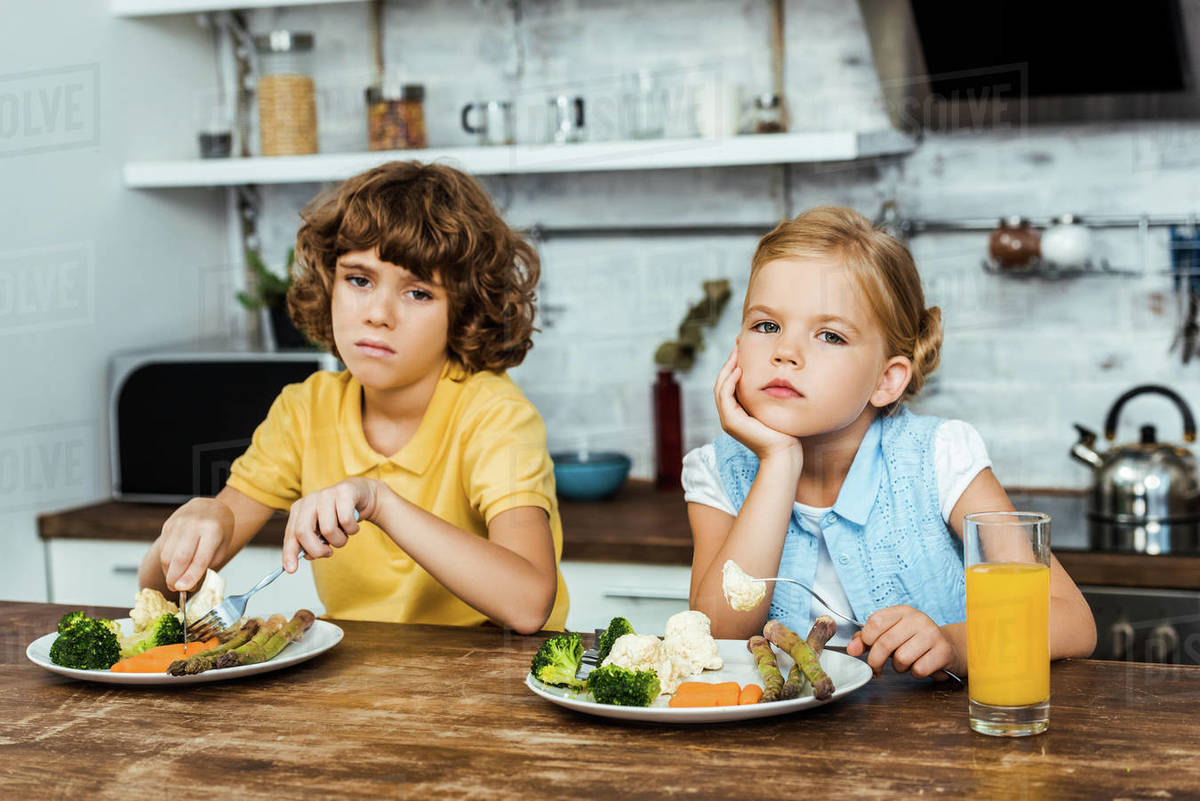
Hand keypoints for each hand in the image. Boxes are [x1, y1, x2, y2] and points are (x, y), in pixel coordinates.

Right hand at [157, 497, 234, 591]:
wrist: (211, 506)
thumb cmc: (220, 528)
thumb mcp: (222, 546)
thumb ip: (206, 563)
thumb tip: (187, 583)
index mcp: (212, 530)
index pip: (199, 558)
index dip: (190, 576)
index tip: (183, 589)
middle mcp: (194, 525)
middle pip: (179, 558)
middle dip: (174, 578)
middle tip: (176, 589)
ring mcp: (178, 523)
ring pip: (167, 554)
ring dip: (168, 572)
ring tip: (176, 580)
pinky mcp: (168, 525)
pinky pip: (162, 548)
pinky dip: (165, 562)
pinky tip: (172, 568)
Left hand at [282, 477, 384, 572]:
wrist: (361, 495)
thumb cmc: (338, 515)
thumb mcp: (322, 530)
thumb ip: (311, 542)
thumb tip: (307, 556)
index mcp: (299, 509)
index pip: (291, 534)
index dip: (290, 553)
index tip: (291, 569)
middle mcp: (309, 500)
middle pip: (303, 531)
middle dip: (316, 549)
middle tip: (328, 553)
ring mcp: (326, 494)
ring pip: (327, 529)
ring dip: (339, 540)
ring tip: (343, 535)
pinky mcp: (343, 491)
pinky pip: (346, 520)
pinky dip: (352, 529)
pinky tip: (352, 525)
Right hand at [714, 348, 801, 463]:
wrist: (783, 453)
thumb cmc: (784, 433)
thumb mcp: (773, 409)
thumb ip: (768, 396)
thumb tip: (776, 378)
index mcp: (738, 413)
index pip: (731, 385)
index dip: (734, 366)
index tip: (742, 350)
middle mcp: (729, 416)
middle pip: (722, 383)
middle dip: (729, 363)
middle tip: (737, 345)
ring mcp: (728, 420)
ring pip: (720, 387)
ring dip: (727, 368)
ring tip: (736, 353)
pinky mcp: (731, 422)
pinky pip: (725, 396)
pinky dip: (729, 381)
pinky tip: (739, 370)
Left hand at [846, 605, 960, 680]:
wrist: (947, 646)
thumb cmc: (913, 641)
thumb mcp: (890, 633)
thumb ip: (867, 638)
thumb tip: (851, 648)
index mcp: (902, 611)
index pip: (875, 622)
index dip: (866, 639)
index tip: (866, 649)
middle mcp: (917, 619)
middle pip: (885, 643)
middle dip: (876, 661)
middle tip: (876, 668)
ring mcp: (932, 634)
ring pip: (901, 658)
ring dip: (899, 667)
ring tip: (905, 662)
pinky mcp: (943, 651)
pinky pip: (918, 669)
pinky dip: (915, 673)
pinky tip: (919, 665)